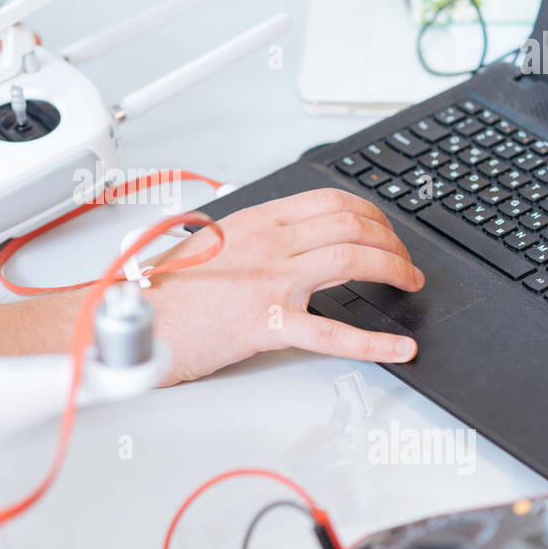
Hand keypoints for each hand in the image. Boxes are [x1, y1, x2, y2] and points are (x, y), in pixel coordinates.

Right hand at [146, 188, 424, 383]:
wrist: (139, 319)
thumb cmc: (167, 288)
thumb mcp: (212, 244)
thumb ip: (254, 237)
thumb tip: (291, 240)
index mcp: (257, 220)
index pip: (331, 202)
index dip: (371, 213)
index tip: (384, 229)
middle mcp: (268, 243)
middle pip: (351, 227)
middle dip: (391, 241)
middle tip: (404, 260)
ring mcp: (270, 281)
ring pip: (351, 262)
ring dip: (393, 269)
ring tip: (408, 284)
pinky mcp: (268, 323)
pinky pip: (332, 333)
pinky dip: (374, 342)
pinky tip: (398, 346)